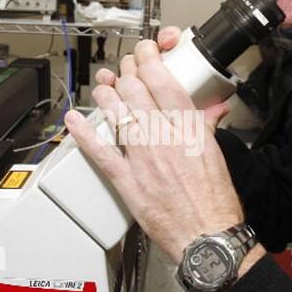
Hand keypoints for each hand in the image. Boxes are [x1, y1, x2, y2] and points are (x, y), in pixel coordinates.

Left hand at [64, 29, 240, 264]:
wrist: (207, 237)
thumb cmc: (214, 202)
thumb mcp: (216, 155)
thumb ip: (207, 126)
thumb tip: (213, 108)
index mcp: (189, 130)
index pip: (163, 80)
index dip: (148, 58)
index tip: (144, 54)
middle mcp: (164, 139)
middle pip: (135, 89)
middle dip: (125, 72)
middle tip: (123, 70)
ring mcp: (143, 159)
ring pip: (116, 112)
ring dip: (105, 94)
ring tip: (103, 88)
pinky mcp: (127, 182)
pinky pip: (100, 152)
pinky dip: (84, 133)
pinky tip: (75, 120)